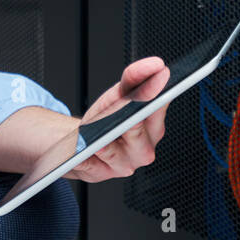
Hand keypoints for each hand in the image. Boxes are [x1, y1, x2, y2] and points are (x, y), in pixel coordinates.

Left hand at [64, 57, 168, 183]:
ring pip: (116, 155)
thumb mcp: (118, 95)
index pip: (159, 107)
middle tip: (129, 117)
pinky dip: (85, 160)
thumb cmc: (104, 119)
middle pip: (138, 134)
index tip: (159, 78)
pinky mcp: (102, 174)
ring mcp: (125, 164)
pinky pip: (92, 166)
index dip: (156, 93)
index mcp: (154, 126)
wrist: (84, 145)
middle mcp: (144, 148)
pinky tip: (80, 154)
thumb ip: (134, 78)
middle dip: (132, 125)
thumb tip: (155, 65)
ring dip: (106, 147)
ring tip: (98, 142)